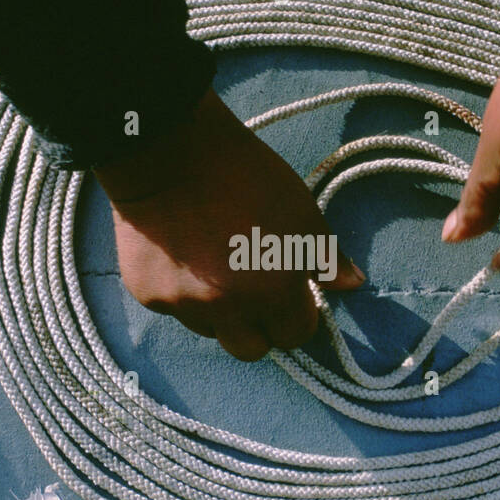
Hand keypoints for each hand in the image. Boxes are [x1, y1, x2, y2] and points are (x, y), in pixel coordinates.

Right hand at [95, 89, 363, 360]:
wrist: (168, 150)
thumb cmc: (244, 174)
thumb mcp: (300, 209)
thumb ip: (326, 256)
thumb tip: (351, 285)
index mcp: (273, 290)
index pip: (295, 334)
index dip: (295, 314)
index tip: (288, 292)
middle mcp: (227, 308)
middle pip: (251, 349)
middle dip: (258, 327)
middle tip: (253, 289)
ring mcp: (184, 305)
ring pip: (210, 330)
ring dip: (218, 311)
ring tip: (214, 265)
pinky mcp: (148, 295)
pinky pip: (174, 308)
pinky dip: (182, 290)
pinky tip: (182, 253)